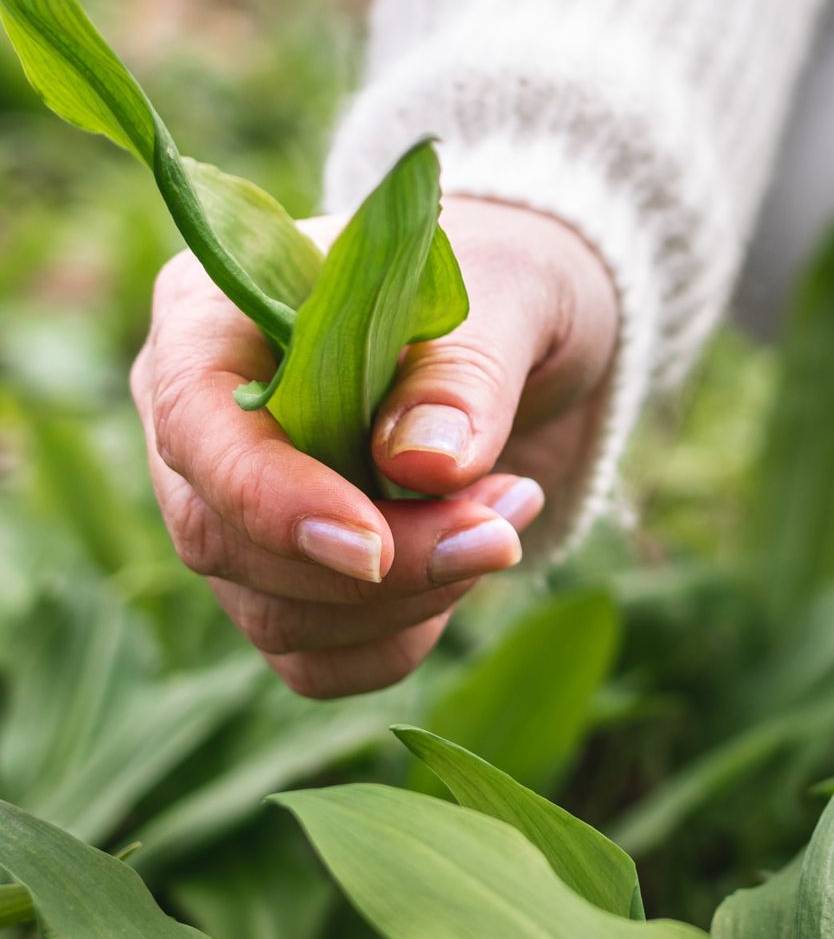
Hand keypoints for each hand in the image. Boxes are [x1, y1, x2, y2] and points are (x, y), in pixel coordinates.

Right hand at [133, 196, 618, 697]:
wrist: (533, 332)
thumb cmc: (506, 282)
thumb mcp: (509, 295)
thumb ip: (463, 373)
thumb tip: (422, 465)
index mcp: (215, 315)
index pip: (196, 424)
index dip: (272, 498)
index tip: (373, 546)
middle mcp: (200, 419)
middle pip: (227, 536)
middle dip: (378, 559)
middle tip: (502, 524)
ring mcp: (232, 507)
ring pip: (271, 610)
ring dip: (408, 596)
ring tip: (512, 509)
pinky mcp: (284, 577)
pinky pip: (311, 656)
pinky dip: (399, 636)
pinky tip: (471, 567)